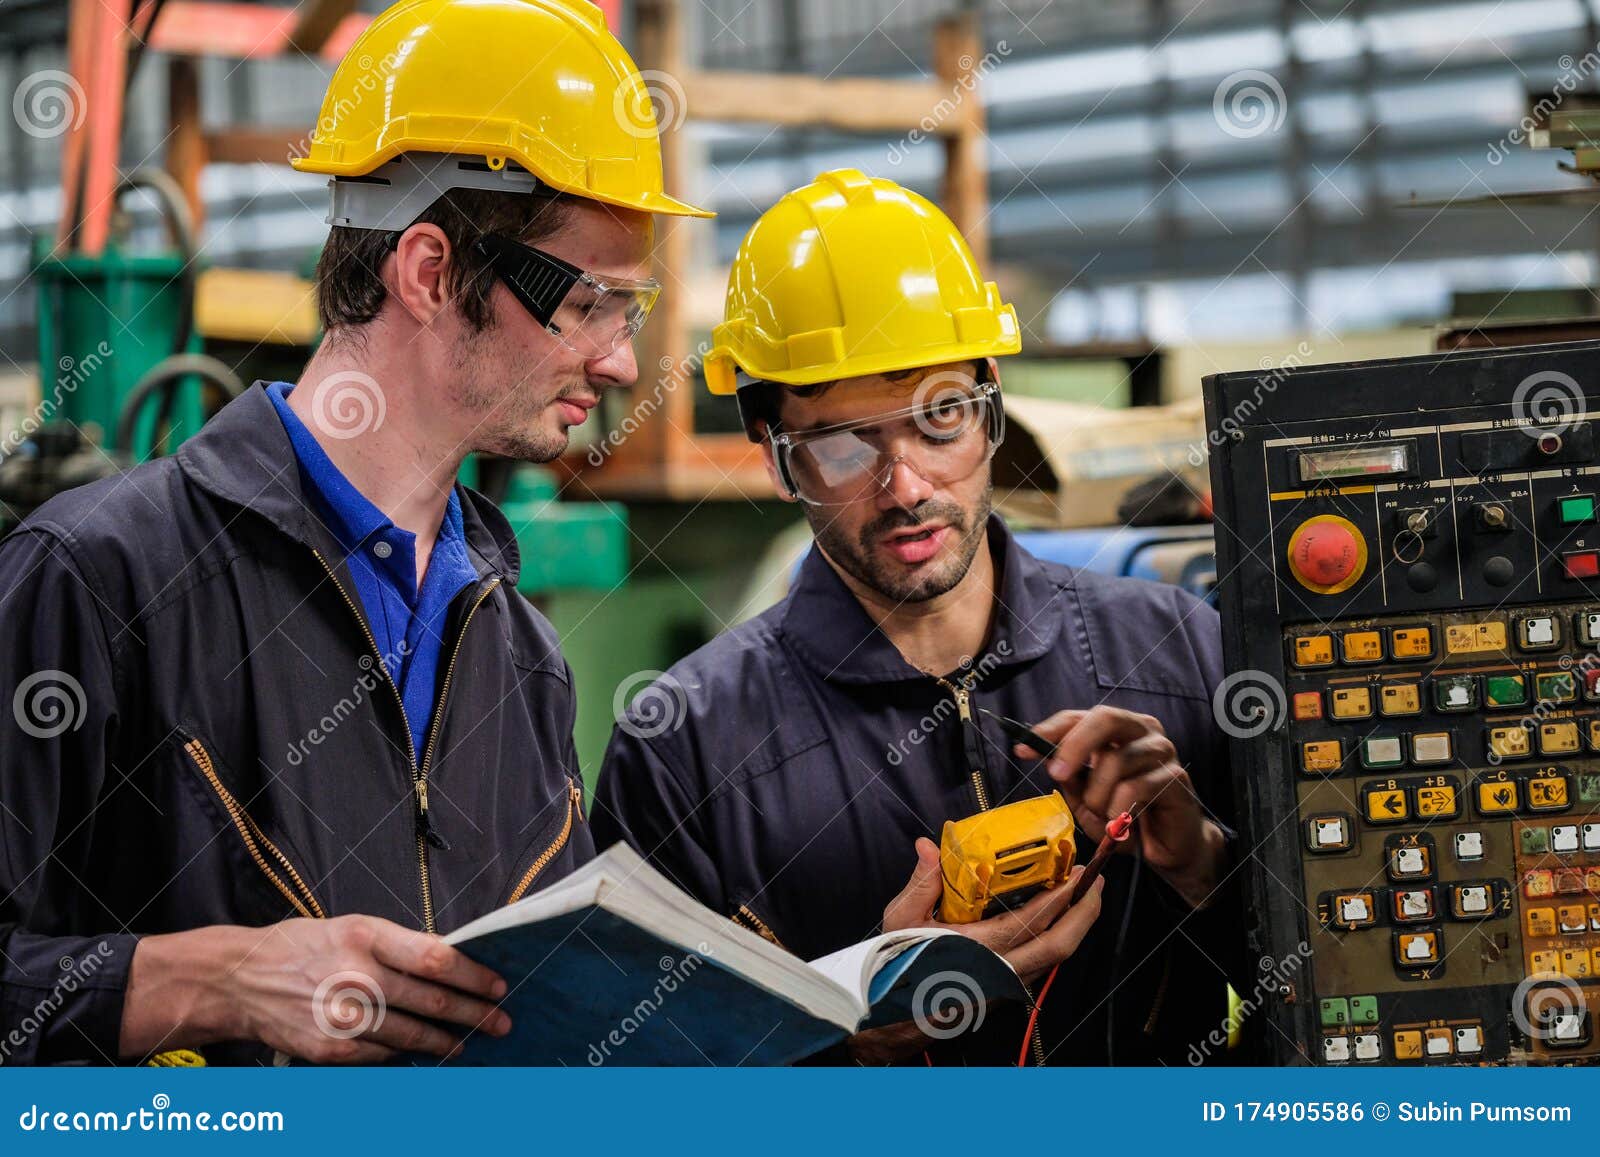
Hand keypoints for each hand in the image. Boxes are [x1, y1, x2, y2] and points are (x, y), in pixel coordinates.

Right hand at [121, 916, 511, 1062]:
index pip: (437, 959)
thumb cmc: (305, 946)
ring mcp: (344, 1017)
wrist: (241, 980)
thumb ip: (400, 946)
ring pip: (413, 1035)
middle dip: (475, 1014)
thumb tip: (452, 966)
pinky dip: (407, 1053)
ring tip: (469, 1041)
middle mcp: (357, 976)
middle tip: (500, 1022)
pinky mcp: (332, 1049)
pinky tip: (424, 1051)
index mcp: (367, 936)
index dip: (473, 977)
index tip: (497, 985)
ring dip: (448, 1040)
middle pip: (432, 1001)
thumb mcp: (354, 927)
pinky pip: (383, 1054)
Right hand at [882, 837, 1102, 981]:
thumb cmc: (899, 969)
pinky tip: (1059, 918)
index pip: (1032, 922)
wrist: (897, 1017)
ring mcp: (1009, 982)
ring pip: (1057, 956)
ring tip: (1084, 892)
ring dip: (1076, 924)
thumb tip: (928, 847)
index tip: (1076, 872)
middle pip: (1061, 944)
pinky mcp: (1009, 988)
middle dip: (1085, 910)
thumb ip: (922, 883)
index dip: (1061, 897)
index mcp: (978, 950)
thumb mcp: (902, 922)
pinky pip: (1045, 962)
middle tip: (1096, 879)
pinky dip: (1059, 936)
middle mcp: (1002, 970)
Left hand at [1015, 706, 1226, 906]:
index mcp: (1117, 729)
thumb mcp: (1087, 797)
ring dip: (1099, 795)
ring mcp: (1162, 750)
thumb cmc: (1126, 815)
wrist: (1167, 846)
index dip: (1049, 730)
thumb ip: (1070, 776)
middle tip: (1057, 773)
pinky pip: (1136, 786)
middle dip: (1074, 745)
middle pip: (1105, 718)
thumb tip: (1047, 758)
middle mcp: (1142, 730)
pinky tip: (1120, 820)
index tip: (1023, 749)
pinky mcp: (1175, 777)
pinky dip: (1119, 808)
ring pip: (1117, 759)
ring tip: (1102, 814)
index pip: (1078, 716)